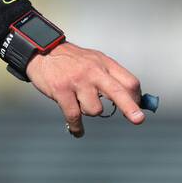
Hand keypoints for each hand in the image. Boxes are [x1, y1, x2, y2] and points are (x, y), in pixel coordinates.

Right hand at [24, 41, 145, 136]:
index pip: (129, 81)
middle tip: (139, 120)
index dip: (135, 97)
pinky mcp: (61, 90)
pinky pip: (74, 116)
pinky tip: (77, 131)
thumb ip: (111, 77)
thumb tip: (132, 100)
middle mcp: (93, 71)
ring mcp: (77, 80)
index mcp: (104, 63)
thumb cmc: (72, 61)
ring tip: (80, 104)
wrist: (42, 51)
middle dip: (130, 107)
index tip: (137, 107)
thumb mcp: (94, 61)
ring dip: (89, 111)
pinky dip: (76, 127)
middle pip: (118, 91)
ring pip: (94, 109)